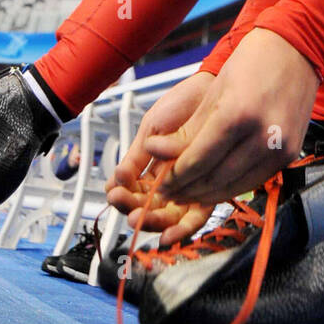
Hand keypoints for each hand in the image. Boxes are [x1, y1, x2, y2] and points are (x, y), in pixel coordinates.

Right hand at [106, 69, 215, 244]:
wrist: (210, 89)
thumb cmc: (181, 105)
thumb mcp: (151, 131)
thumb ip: (137, 157)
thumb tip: (115, 181)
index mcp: (151, 167)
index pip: (133, 192)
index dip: (122, 195)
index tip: (114, 192)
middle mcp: (169, 180)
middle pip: (149, 209)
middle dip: (133, 210)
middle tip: (123, 205)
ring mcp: (189, 185)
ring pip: (169, 217)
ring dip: (153, 223)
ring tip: (138, 219)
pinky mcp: (209, 188)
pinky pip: (196, 216)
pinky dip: (182, 229)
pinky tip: (168, 235)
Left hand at [145, 28, 320, 205]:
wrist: (296, 51)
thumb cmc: (254, 63)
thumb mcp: (212, 93)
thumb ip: (186, 131)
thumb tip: (156, 152)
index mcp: (237, 114)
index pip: (197, 160)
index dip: (175, 178)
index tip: (160, 184)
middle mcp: (262, 135)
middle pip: (214, 178)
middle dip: (186, 190)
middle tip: (169, 193)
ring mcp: (279, 148)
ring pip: (234, 186)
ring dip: (206, 194)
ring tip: (187, 193)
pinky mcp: (289, 155)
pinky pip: (253, 181)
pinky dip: (230, 187)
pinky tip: (214, 186)